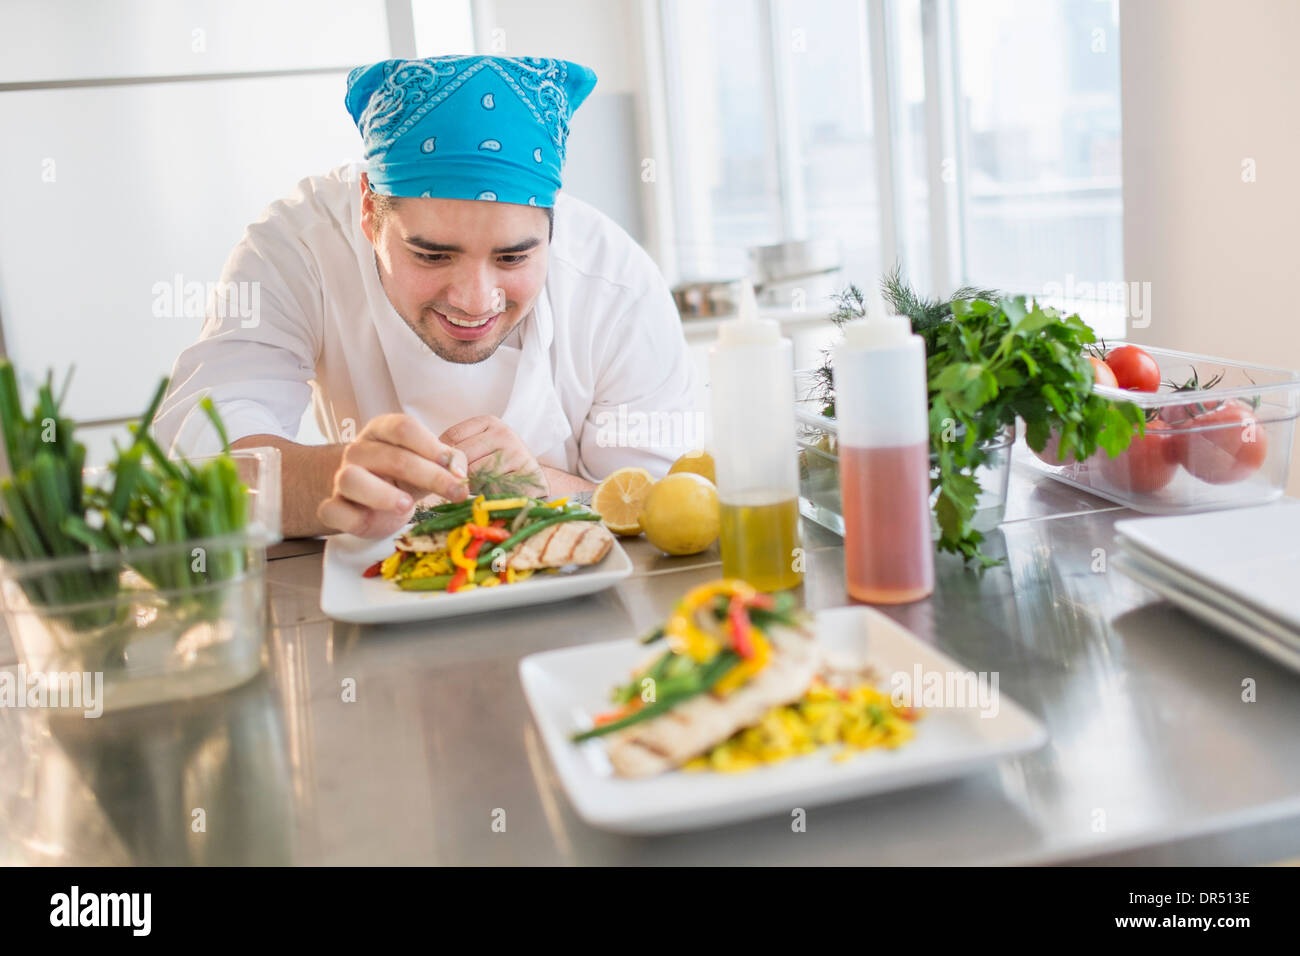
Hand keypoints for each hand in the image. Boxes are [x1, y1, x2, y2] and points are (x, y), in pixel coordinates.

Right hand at [317, 414, 468, 537]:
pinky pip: (332, 510)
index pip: (402, 427)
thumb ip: (448, 462)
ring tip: (407, 506)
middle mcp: (359, 451)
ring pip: (352, 478)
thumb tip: (459, 471)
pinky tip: (373, 521)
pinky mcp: (333, 507)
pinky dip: (353, 518)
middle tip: (455, 492)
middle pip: (390, 456)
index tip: (452, 465)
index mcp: (382, 432)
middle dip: (429, 475)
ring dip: (382, 494)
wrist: (370, 500)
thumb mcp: (429, 464)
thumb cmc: (402, 477)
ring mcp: (341, 478)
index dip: (430, 445)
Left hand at [439, 415, 548, 497]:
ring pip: (474, 474)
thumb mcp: (478, 451)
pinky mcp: (523, 476)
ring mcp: (516, 454)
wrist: (533, 488)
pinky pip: (490, 489)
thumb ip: (455, 451)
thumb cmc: (498, 470)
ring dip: (470, 487)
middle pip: (461, 456)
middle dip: (456, 474)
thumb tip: (425, 460)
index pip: (451, 436)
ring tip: (480, 488)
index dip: (441, 456)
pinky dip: (486, 496)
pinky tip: (492, 494)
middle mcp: (504, 433)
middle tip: (461, 484)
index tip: (443, 469)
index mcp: (489, 422)